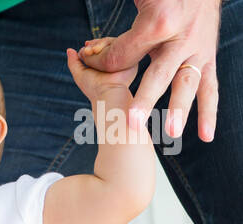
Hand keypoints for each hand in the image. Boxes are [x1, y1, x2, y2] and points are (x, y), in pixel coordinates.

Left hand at [66, 38, 139, 103]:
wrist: (107, 94)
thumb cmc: (93, 88)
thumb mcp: (79, 74)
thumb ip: (73, 62)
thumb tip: (69, 49)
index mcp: (105, 64)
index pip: (100, 48)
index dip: (92, 45)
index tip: (85, 45)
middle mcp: (115, 61)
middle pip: (107, 44)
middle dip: (96, 43)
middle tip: (88, 47)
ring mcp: (123, 59)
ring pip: (114, 42)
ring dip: (102, 43)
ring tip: (94, 50)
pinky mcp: (131, 58)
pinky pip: (121, 44)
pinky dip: (112, 44)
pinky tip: (103, 49)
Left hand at [76, 0, 221, 141]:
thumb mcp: (143, 1)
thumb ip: (120, 33)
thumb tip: (86, 52)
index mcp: (160, 20)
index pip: (126, 53)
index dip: (104, 61)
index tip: (86, 61)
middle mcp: (181, 37)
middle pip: (159, 73)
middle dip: (145, 98)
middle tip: (132, 123)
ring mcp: (198, 50)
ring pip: (186, 82)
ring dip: (179, 109)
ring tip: (171, 132)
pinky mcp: (209, 59)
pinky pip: (210, 88)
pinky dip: (209, 113)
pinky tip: (207, 136)